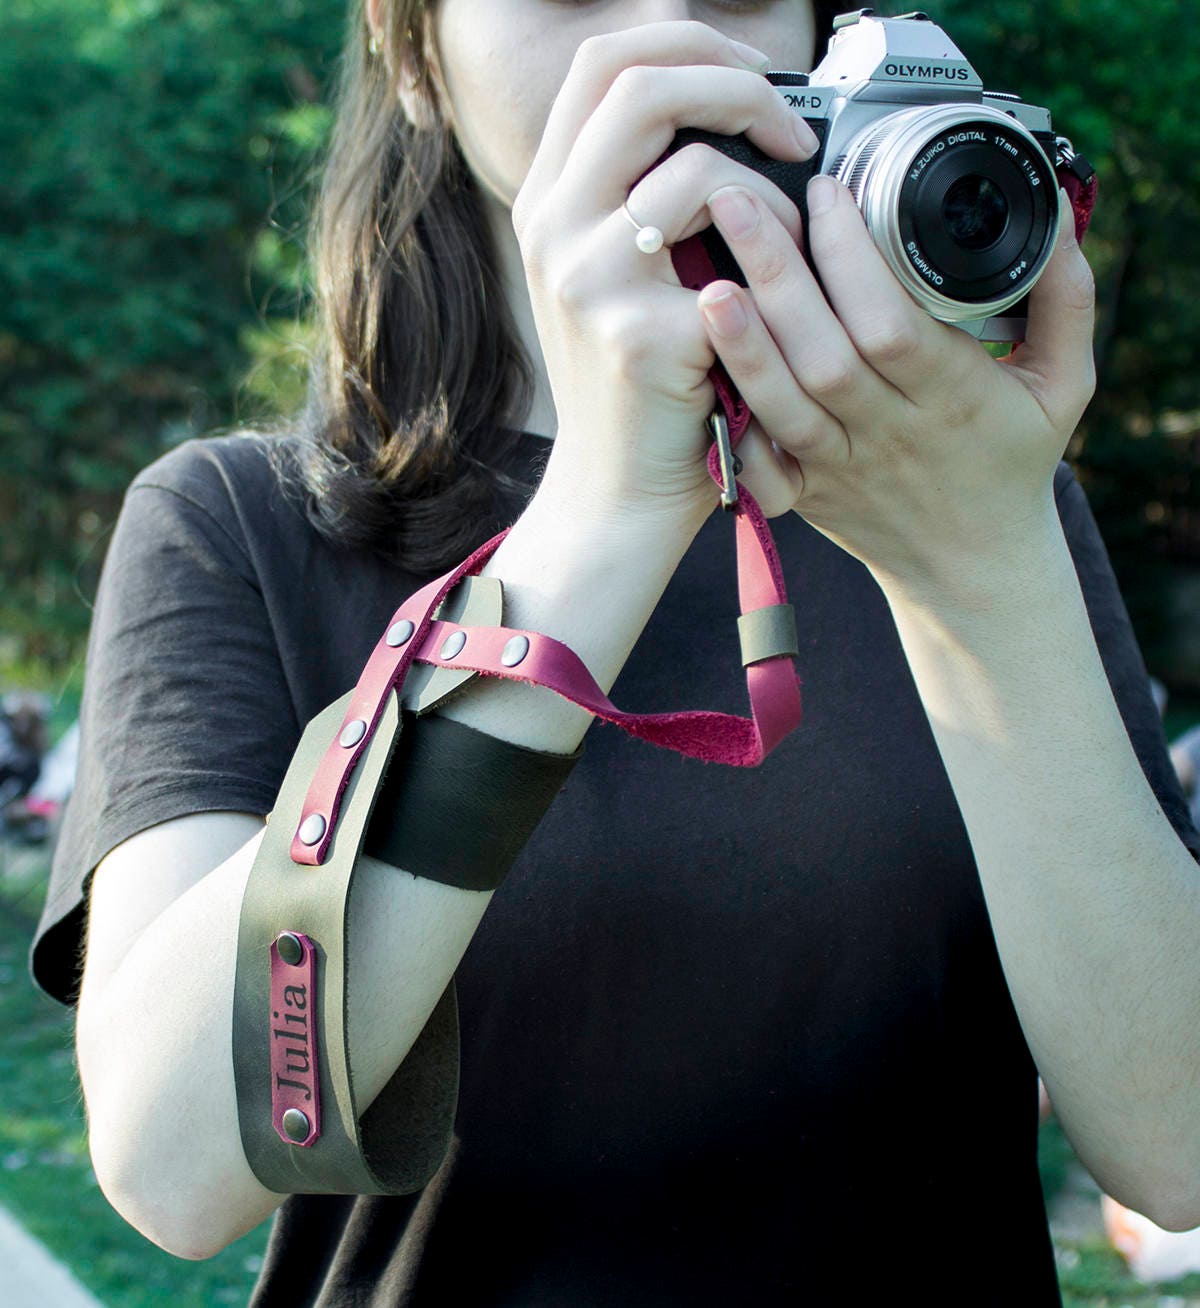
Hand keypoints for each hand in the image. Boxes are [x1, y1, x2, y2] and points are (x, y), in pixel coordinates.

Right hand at [512, 21, 817, 531]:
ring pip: (694, 165)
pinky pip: (732, 260)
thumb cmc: (640, 383)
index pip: (604, 62)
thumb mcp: (615, 274)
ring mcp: (585, 278)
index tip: (750, 74)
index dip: (686, 41)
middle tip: (790, 132)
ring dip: (769, 193)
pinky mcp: (634, 333)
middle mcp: (551, 226)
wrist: (617, 491)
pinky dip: (775, 266)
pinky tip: (776, 306)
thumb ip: (642, 193)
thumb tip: (726, 106)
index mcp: (548, 199)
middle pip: (639, 80)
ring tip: (786, 240)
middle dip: (737, 84)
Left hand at [695, 177, 1096, 603]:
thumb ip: (1066, 303)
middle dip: (777, 277)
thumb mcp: (1064, 386)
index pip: (893, 324)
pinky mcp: (807, 495)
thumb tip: (1062, 224)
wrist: (974, 568)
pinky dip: (730, 427)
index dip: (853, 260)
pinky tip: (699, 375)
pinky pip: (761, 470)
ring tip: (706, 282)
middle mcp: (891, 433)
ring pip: (784, 408)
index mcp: (954, 397)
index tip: (826, 193)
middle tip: (733, 202)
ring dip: (742, 346)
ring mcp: (842, 469)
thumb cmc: (1013, 465)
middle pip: (826, 357)